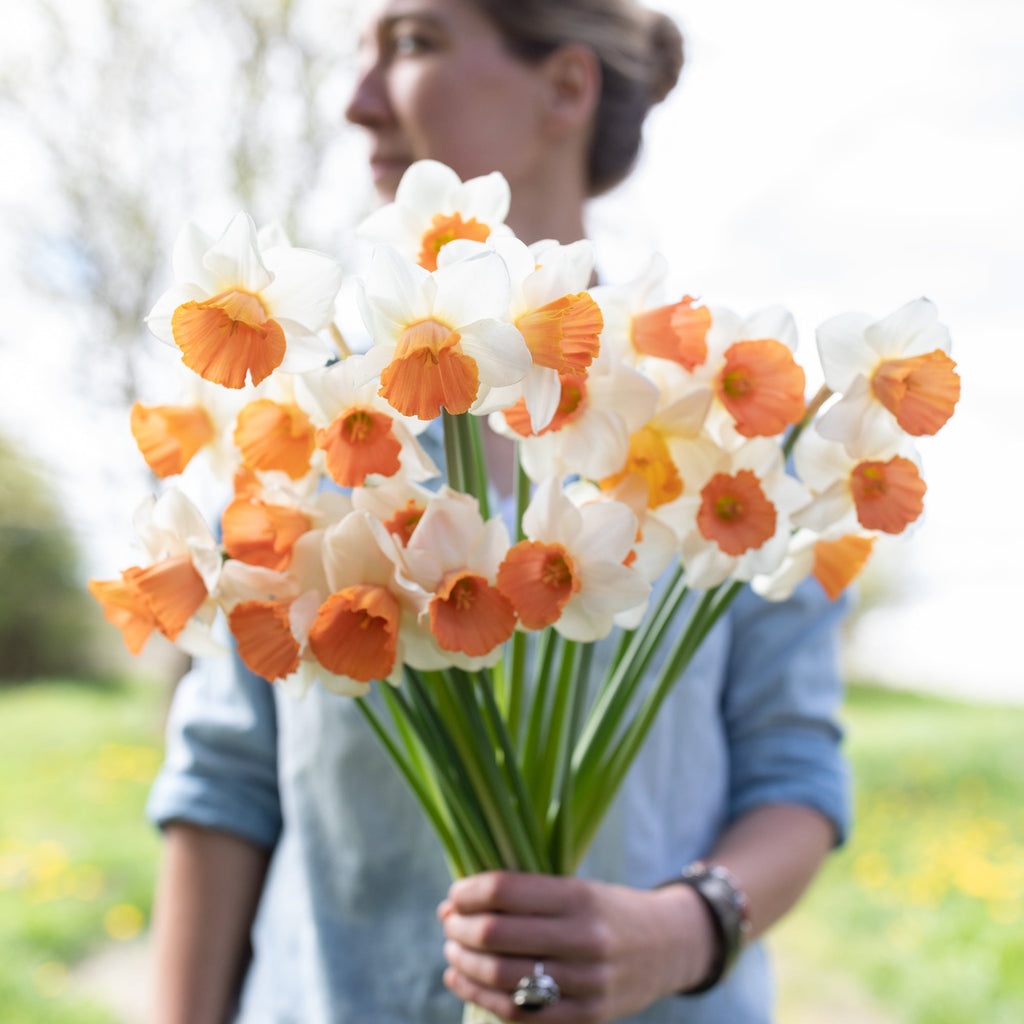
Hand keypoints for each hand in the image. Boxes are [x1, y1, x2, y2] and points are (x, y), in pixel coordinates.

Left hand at [437, 871, 714, 1022]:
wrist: (668, 945)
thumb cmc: (609, 910)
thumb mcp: (578, 887)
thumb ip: (527, 894)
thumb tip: (457, 902)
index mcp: (579, 896)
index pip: (506, 891)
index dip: (468, 892)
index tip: (454, 895)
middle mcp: (584, 938)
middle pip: (497, 935)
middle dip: (460, 928)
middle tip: (448, 923)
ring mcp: (586, 982)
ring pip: (503, 977)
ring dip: (465, 962)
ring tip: (453, 950)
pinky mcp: (587, 1016)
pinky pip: (520, 1014)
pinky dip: (480, 995)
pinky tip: (461, 979)